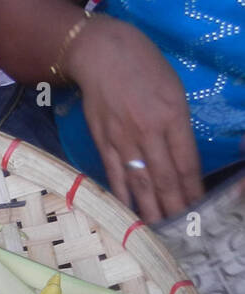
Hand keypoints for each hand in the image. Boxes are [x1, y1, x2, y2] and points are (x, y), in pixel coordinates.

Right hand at [66, 16, 203, 222]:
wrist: (104, 57)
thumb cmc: (144, 68)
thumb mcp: (173, 91)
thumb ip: (177, 124)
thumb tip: (178, 157)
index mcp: (172, 116)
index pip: (186, 162)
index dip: (192, 188)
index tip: (198, 207)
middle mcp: (149, 132)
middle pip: (164, 177)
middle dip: (174, 205)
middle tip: (180, 228)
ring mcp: (123, 140)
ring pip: (140, 181)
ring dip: (150, 207)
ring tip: (157, 228)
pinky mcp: (103, 142)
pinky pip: (114, 174)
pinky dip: (122, 195)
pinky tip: (128, 211)